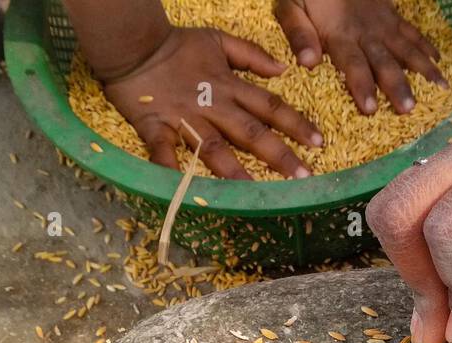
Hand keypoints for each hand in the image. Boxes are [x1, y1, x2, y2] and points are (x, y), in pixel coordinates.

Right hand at [102, 26, 322, 178]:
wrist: (132, 43)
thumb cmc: (176, 45)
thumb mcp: (218, 40)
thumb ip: (251, 55)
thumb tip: (282, 70)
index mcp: (229, 86)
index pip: (270, 107)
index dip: (296, 124)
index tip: (318, 143)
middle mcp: (213, 106)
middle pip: (251, 132)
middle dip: (278, 155)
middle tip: (302, 177)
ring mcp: (185, 119)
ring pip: (214, 147)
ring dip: (234, 171)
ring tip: (254, 193)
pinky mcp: (156, 128)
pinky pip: (163, 152)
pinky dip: (170, 171)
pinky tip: (180, 190)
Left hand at [274, 0, 446, 114]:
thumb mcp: (289, 6)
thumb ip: (297, 32)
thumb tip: (308, 62)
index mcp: (339, 35)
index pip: (353, 64)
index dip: (362, 85)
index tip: (371, 108)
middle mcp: (365, 32)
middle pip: (384, 62)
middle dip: (396, 86)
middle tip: (408, 109)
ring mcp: (382, 23)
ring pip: (406, 48)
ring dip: (423, 68)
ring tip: (440, 88)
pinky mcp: (391, 15)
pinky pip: (412, 31)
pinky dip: (426, 46)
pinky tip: (439, 61)